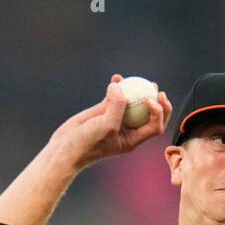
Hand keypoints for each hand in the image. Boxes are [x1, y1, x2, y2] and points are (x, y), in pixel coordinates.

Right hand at [52, 74, 172, 170]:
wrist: (66, 147)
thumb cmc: (88, 142)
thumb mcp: (106, 126)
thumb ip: (116, 106)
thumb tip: (119, 85)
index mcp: (133, 139)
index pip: (155, 126)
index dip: (159, 112)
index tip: (150, 100)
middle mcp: (127, 129)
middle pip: (148, 114)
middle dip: (156, 101)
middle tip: (156, 88)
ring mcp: (115, 119)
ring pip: (130, 102)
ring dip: (135, 90)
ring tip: (138, 80)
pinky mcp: (103, 111)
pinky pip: (114, 97)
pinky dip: (116, 87)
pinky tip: (116, 77)